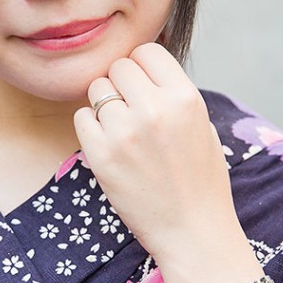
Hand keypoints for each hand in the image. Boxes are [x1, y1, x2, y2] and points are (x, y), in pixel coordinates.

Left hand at [73, 43, 244, 266]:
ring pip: (97, 90)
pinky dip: (90, 128)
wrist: (193, 231)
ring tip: (122, 132)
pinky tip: (109, 145)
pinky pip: (81, 118)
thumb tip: (140, 68)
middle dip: (122, 85)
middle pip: (118, 67)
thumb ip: (172, 94)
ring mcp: (125, 133)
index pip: (146, 51)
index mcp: (185, 98)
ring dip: (104, 106)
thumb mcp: (201, 125)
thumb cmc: (200, 180)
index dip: (142, 68)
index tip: (144, 88)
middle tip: (131, 112)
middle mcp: (155, 109)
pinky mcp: (101, 156)